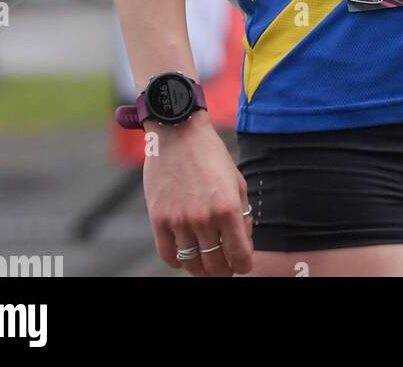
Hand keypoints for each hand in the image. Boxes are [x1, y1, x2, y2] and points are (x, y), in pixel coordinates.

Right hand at [142, 115, 253, 276]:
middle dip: (223, 270)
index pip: (239, 255)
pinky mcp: (158, 219)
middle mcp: (204, 217)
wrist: (178, 133)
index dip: (244, 265)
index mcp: (228, 207)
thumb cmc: (211, 155)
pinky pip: (168, 255)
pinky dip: (178, 262)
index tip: (243, 265)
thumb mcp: (236, 180)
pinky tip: (185, 257)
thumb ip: (242, 214)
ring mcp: (179, 220)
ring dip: (201, 269)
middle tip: (224, 268)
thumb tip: (242, 243)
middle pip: (215, 264)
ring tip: (206, 265)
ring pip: (192, 263)